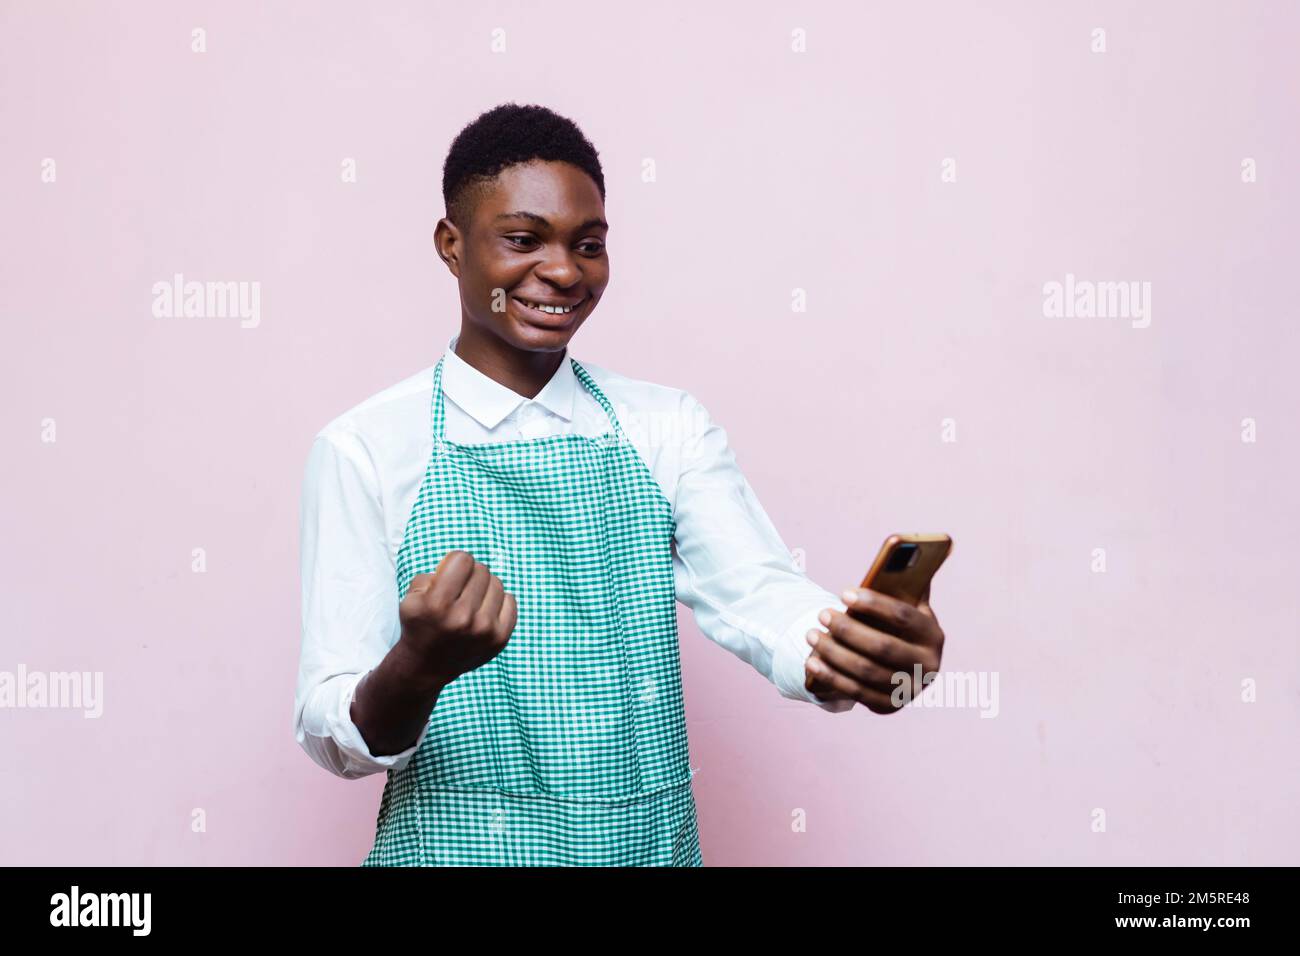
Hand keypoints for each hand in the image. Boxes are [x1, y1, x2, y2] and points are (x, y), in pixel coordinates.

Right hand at [397, 550, 516, 685]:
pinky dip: (499, 600)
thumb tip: (463, 564)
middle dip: (470, 574)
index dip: (456, 561)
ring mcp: (484, 630)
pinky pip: (510, 600)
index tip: (451, 572)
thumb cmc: (421, 624)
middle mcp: (463, 617)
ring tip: (472, 599)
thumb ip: (432, 574)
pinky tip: (484, 609)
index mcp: (437, 604)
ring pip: (497, 583)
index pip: (463, 559)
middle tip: (460, 588)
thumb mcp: (412, 597)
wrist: (427, 665)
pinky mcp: (499, 638)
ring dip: (485, 586)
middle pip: (481, 570)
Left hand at [803, 584, 944, 713]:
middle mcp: (928, 665)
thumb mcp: (905, 604)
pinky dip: (831, 676)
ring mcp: (910, 690)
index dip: (873, 604)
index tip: (843, 592)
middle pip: (883, 647)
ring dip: (834, 653)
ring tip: (810, 634)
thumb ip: (907, 581)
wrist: (900, 664)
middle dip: (848, 629)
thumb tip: (906, 549)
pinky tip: (811, 661)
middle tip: (820, 614)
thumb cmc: (894, 625)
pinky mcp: (890, 706)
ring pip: (866, 671)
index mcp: (933, 634)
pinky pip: (856, 692)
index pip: (904, 617)